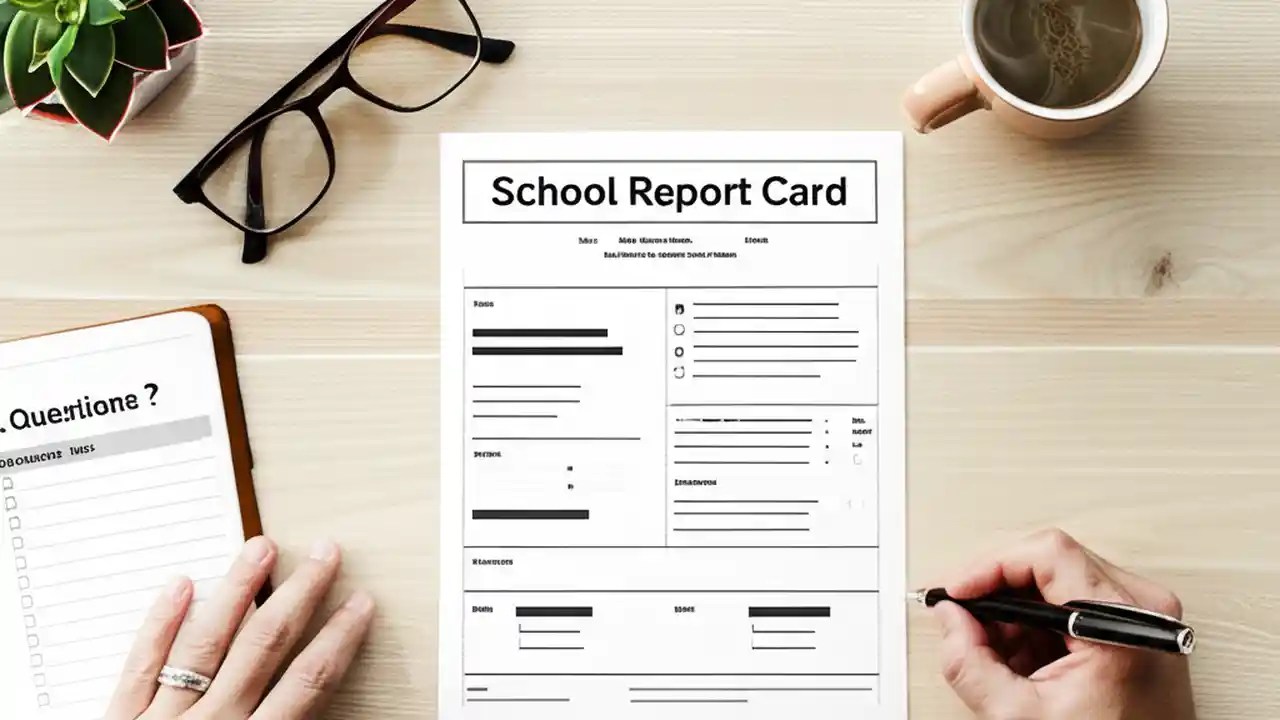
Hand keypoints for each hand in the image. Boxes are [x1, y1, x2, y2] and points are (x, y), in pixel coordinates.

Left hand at [105, 537, 374, 719]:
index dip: (339, 639)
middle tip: (325, 554)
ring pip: (207, 641)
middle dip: (300, 595)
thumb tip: (328, 707)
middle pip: (265, 647)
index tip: (360, 605)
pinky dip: (160, 623)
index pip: (307, 683)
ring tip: (260, 550)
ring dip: (238, 590)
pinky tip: (181, 586)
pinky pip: (141, 664)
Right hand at [935, 529, 1195, 719]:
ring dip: (1015, 611)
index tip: (959, 590)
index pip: (1047, 553)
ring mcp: (1144, 617)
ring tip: (995, 653)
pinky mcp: (1138, 629)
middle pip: (1051, 563)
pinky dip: (1039, 624)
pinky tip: (1024, 659)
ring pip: (1058, 581)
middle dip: (998, 592)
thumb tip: (949, 618)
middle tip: (964, 621)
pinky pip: (1075, 602)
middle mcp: (1143, 610)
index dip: (991, 565)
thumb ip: (970, 663)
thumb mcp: (1020, 717)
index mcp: (1122, 626)